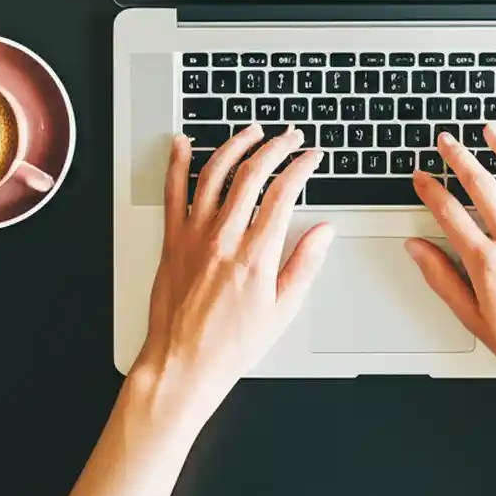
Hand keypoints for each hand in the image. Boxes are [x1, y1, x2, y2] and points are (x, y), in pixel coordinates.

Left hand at [137, 125, 333, 410]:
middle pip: (251, 174)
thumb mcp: (282, 311)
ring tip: (251, 132)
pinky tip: (183, 144)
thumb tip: (324, 231)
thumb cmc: (229, 345)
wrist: (182, 364)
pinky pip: (173, 192)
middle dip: (275, 147)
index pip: (283, 193)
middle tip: (289, 137)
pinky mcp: (171, 240)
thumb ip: (305, 265)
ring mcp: (194, 236)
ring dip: (235, 145)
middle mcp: (223, 238)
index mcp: (255, 256)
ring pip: (214, 173)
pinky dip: (177, 163)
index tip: (312, 157)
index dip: (302, 167)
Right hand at [406, 125, 495, 399]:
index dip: (430, 190)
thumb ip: (442, 279)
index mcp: (487, 264)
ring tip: (491, 130)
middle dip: (459, 159)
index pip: (449, 215)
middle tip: (446, 142)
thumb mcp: (475, 320)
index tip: (421, 176)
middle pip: (482, 187)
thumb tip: (417, 250)